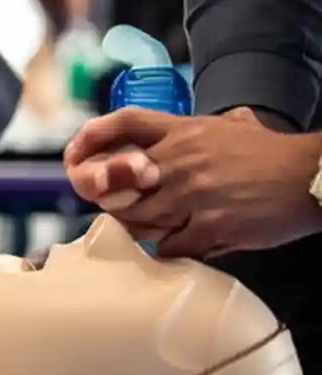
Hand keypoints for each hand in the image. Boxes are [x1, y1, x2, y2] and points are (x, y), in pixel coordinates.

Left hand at [64, 106, 321, 257]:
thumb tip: (215, 125)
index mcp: (183, 132)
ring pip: (140, 220)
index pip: (126, 123)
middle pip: (120, 186)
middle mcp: (179, 160)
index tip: (77, 154)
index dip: (94, 137)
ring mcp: (192, 194)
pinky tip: (184, 246)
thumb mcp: (235, 127)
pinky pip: (171, 247)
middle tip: (127, 212)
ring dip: (143, 230)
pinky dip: (171, 250)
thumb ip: (209, 129)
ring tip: (158, 230)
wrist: (312, 177)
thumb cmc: (274, 154)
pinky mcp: (209, 226)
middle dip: (118, 203)